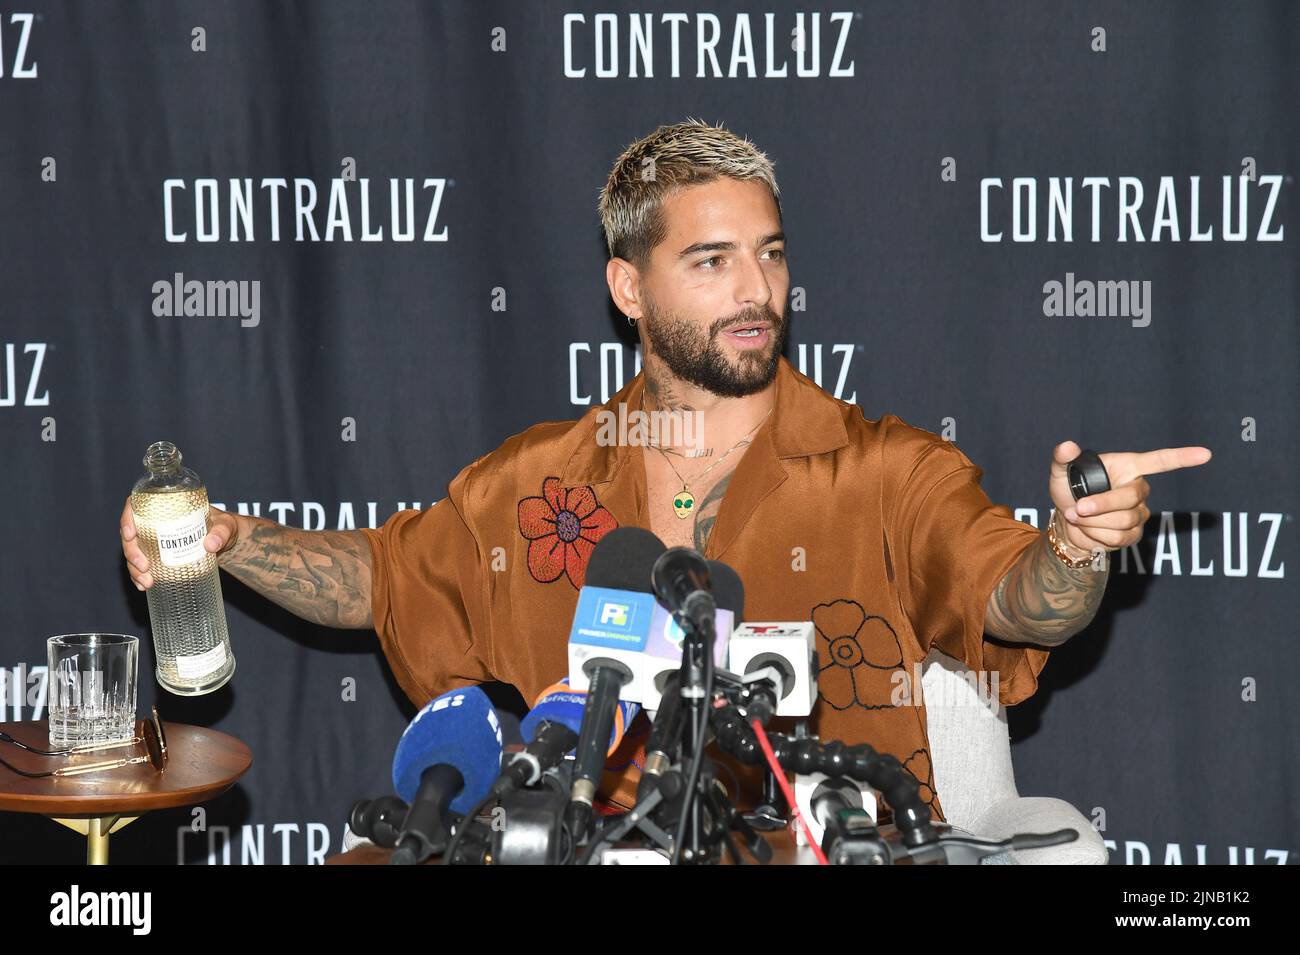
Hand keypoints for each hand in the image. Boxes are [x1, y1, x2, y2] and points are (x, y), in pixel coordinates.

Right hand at [120, 499, 239, 589]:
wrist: (226, 542)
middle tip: (144, 567)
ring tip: (146, 583)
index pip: (136, 506)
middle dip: (131, 552)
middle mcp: (155, 522)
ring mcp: (154, 539)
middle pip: (131, 533)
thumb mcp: (226, 525)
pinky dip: (139, 576)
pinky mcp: (158, 554)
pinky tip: (144, 587)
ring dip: (133, 568)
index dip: (127, 518)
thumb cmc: (225, 527)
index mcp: (166, 506)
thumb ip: (222, 532)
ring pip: (133, 551)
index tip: (130, 535)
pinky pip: (141, 565)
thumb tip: (210, 544)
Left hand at [1048, 441, 1211, 555]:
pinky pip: (1119, 538)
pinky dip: (1095, 536)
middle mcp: (1139, 489)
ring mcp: (1140, 512)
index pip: (1160, 461)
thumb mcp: (1061, 472)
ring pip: (1123, 521)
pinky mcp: (1135, 533)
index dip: (1182, 457)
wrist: (1068, 522)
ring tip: (1078, 517)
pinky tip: (1088, 530)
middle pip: (1130, 499)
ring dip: (1092, 522)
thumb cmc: (1069, 491)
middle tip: (1076, 508)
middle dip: (1100, 505)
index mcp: (1128, 467)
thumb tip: (1066, 446)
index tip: (1205, 453)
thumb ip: (1063, 458)